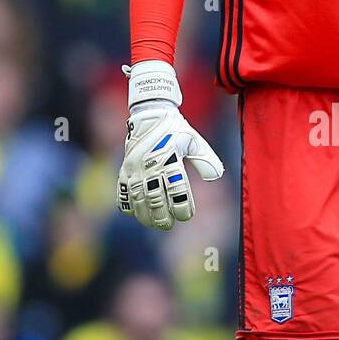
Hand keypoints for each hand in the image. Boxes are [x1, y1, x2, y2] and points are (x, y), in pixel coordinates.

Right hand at [116, 62, 223, 230]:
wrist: (150, 114)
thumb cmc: (176, 130)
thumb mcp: (195, 141)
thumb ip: (206, 159)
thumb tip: (216, 176)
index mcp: (170, 158)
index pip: (177, 189)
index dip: (182, 206)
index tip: (186, 216)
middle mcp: (150, 165)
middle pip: (156, 198)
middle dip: (162, 216)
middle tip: (169, 225)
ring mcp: (135, 169)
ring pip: (138, 199)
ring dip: (146, 215)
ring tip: (155, 224)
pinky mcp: (124, 169)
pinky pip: (122, 192)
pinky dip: (128, 205)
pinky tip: (136, 213)